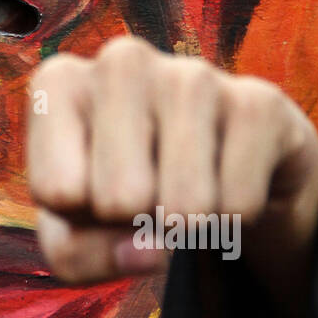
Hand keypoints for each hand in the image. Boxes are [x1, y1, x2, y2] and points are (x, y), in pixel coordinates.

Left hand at [26, 35, 317, 315]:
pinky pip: (239, 206)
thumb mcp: (73, 233)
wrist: (213, 164)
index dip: (80, 218)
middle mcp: (122, 60)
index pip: (57, 193)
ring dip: (186, 226)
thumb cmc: (118, 192)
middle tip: (144, 192)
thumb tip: (145, 252)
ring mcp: (194, 74)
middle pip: (117, 200)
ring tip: (182, 188)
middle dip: (134, 223)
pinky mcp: (259, 101)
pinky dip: (233, 221)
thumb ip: (77, 256)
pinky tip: (225, 179)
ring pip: (184, 207)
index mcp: (60, 82)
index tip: (91, 187)